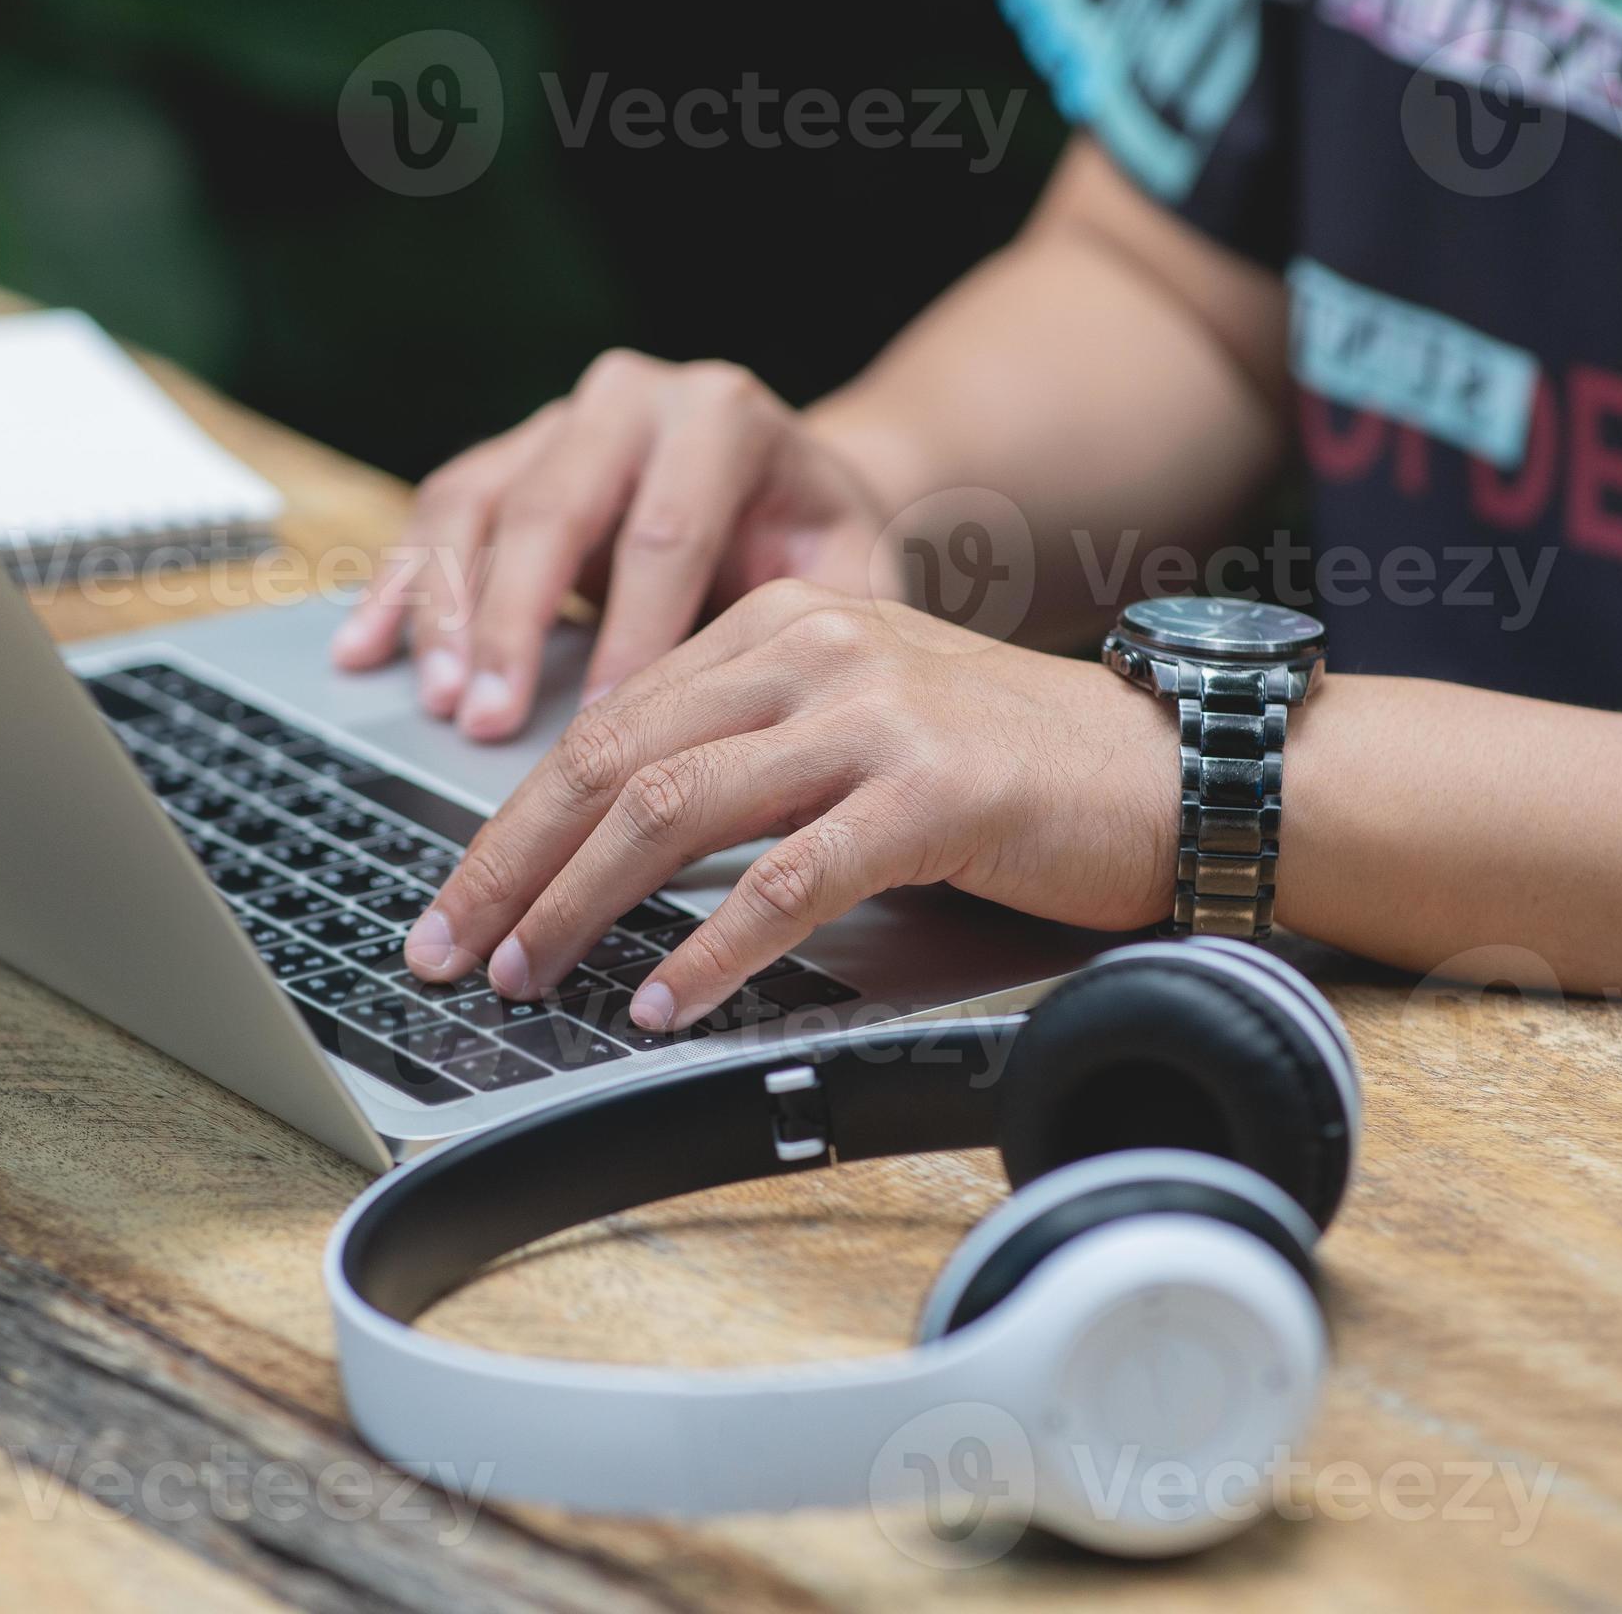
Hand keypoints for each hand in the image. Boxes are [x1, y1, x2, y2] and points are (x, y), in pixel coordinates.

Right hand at [330, 351, 900, 739]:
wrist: (791, 488)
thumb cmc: (819, 546)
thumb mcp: (850, 578)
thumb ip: (813, 637)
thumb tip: (757, 734)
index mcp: (723, 416)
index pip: (665, 531)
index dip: (630, 632)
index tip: (603, 723)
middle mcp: (630, 398)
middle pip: (552, 506)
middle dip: (511, 623)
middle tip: (485, 719)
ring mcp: (556, 420)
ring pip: (477, 503)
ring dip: (444, 610)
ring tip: (437, 700)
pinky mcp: (505, 454)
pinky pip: (436, 515)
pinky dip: (398, 588)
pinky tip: (366, 652)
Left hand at [398, 580, 1179, 1027]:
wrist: (1171, 768)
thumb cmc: (1012, 766)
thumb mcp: (857, 724)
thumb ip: (744, 756)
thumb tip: (608, 853)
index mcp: (778, 621)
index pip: (606, 719)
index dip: (511, 816)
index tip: (458, 898)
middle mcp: (814, 647)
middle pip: (612, 756)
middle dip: (511, 863)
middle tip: (450, 946)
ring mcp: (872, 712)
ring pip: (674, 807)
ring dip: (581, 904)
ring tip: (531, 975)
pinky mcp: (932, 790)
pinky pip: (787, 877)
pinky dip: (709, 947)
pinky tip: (663, 999)